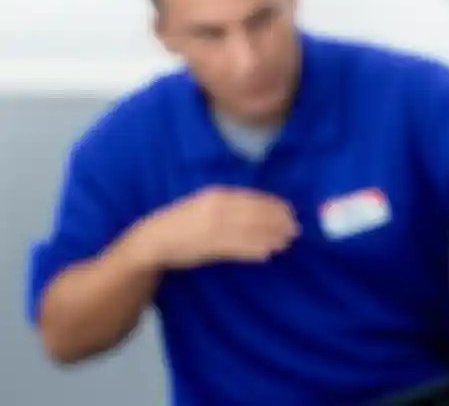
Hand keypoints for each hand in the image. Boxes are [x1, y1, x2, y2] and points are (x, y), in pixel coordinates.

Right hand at [123, 186, 299, 269]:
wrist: (152, 240)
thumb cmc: (183, 222)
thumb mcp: (207, 205)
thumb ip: (232, 207)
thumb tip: (262, 212)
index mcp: (217, 195)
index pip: (254, 198)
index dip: (275, 206)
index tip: (291, 211)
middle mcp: (217, 208)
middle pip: (256, 214)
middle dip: (278, 222)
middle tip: (295, 229)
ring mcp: (212, 228)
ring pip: (250, 232)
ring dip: (271, 237)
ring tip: (286, 242)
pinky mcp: (208, 247)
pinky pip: (237, 249)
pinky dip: (254, 251)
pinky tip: (268, 253)